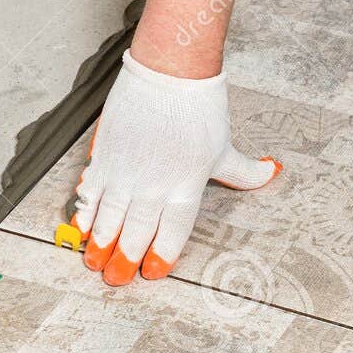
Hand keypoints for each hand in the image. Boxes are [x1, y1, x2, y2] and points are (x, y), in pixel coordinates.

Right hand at [73, 50, 279, 285]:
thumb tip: (271, 173)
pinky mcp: (105, 156)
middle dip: (125, 260)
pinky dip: (85, 213)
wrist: (168, 73)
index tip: (152, 272)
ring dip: (101, 244)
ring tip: (94, 262)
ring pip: (110, 219)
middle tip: (116, 278)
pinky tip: (81, 228)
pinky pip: (92, 193)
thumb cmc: (198, 107)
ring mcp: (126, 173)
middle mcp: (154, 186)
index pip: (172, 234)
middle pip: (137, 233)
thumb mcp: (225, 146)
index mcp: (186, 188)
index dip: (161, 256)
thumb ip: (244, 171)